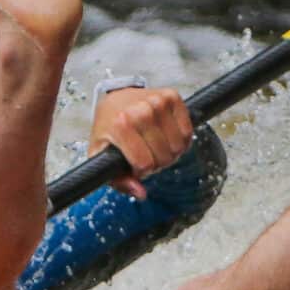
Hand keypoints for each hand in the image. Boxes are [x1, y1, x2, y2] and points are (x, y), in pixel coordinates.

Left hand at [87, 85, 194, 199]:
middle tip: (146, 154)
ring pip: (178, 146)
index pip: (145, 164)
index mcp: (121, 124)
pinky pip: (187, 132)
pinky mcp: (172, 97)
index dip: (141, 171)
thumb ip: (118, 180)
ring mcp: (158, 101)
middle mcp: (141, 110)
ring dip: (170, 152)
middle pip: (163, 157)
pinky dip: (181, 140)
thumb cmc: (110, 128)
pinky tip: (167, 136)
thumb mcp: (103, 156)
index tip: (134, 164)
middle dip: (156, 162)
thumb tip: (140, 192)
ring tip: (156, 145)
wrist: (116, 100)